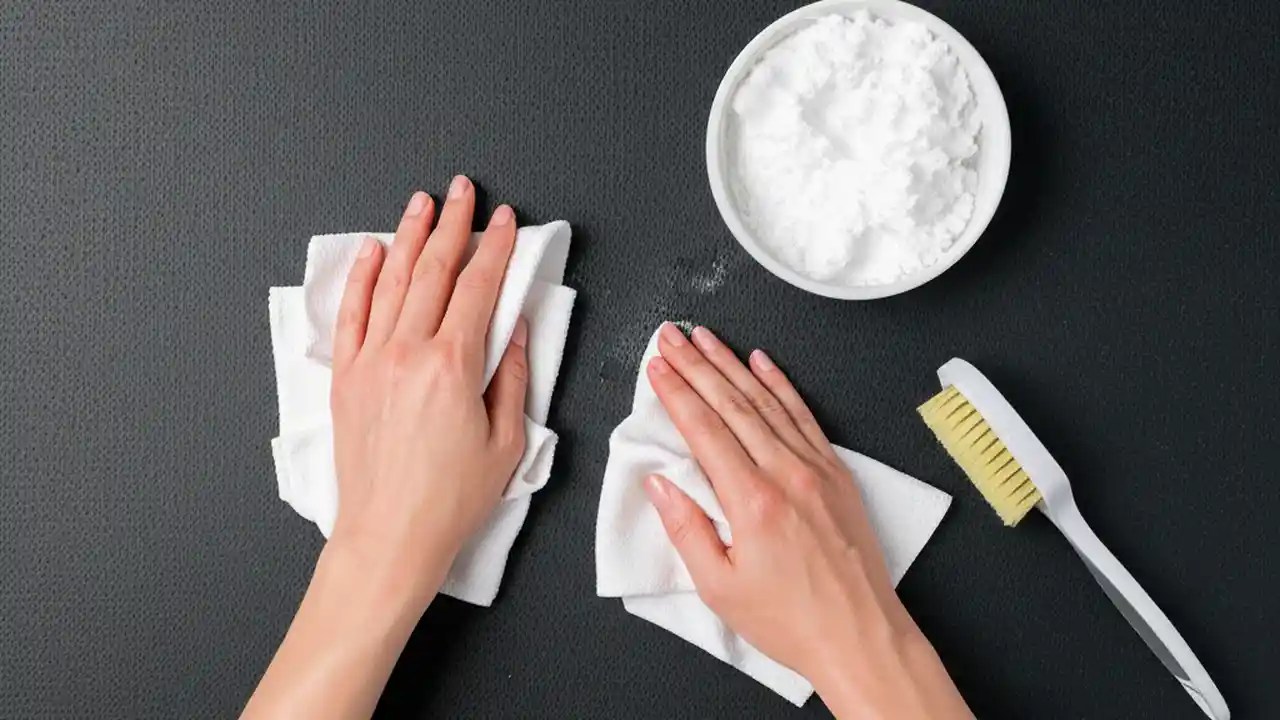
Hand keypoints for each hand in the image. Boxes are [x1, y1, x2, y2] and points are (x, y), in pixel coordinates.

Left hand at [327, 175, 529, 607]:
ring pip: (391, 281)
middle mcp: (406, 353)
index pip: (478, 287)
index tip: (506, 221)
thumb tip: (515, 329)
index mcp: (452, 366)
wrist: (389, 536)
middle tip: (464, 191)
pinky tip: (373, 252)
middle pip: (433, 271)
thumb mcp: (507, 441)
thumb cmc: (450, 500)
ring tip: (422, 203)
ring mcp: (371, 362)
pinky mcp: (347, 378)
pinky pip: (352, 313)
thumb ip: (513, 376)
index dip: (496, 248)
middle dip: (454, 225)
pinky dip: (362, 278)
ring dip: (409, 236)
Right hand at [643, 323, 969, 719]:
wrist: (860, 636)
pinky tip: (762, 363)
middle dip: (697, 365)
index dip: (676, 393)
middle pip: (732, 404)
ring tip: (707, 338)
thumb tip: (660, 485)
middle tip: (673, 336)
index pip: (704, 430)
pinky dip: (781, 386)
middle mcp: (786, 474)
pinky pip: (804, 416)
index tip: (657, 366)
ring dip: (732, 365)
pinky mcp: (837, 474)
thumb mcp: (719, 587)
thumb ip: (686, 529)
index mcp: (752, 502)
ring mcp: (816, 469)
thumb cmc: (792, 620)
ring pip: (766, 402)